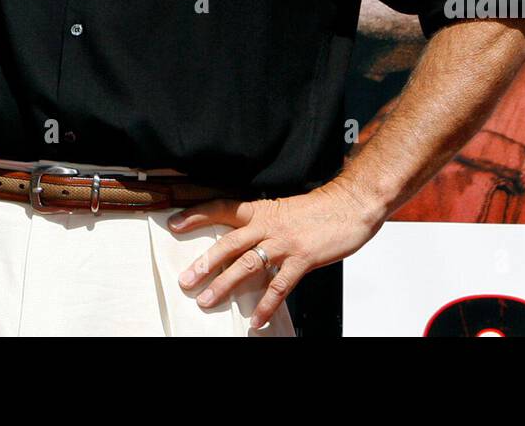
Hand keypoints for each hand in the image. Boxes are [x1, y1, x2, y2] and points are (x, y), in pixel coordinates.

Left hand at [169, 178, 384, 331]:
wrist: (350, 204)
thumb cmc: (319, 209)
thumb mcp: (285, 211)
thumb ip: (265, 227)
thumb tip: (244, 246)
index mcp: (262, 210)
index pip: (222, 208)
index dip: (197, 215)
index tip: (174, 223)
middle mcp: (269, 225)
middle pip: (229, 243)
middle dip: (205, 263)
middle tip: (186, 280)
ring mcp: (285, 242)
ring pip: (248, 265)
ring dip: (225, 285)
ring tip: (207, 301)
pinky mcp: (302, 258)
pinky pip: (279, 285)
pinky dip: (266, 305)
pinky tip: (257, 320)